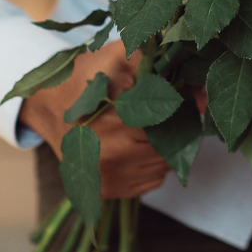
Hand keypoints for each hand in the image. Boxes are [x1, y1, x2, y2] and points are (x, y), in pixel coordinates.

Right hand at [18, 38, 170, 198]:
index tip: (171, 98)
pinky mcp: (106, 193)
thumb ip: (162, 68)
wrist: (47, 105)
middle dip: (171, 129)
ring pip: (164, 166)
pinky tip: (132, 146)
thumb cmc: (86, 77)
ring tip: (139, 128)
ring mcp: (108, 181)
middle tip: (154, 112)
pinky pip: (152, 180)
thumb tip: (204, 96)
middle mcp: (111, 159)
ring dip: (162, 147)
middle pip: (171, 148)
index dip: (178, 109)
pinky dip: (150, 164)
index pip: (172, 125)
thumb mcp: (119, 57)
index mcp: (115, 125)